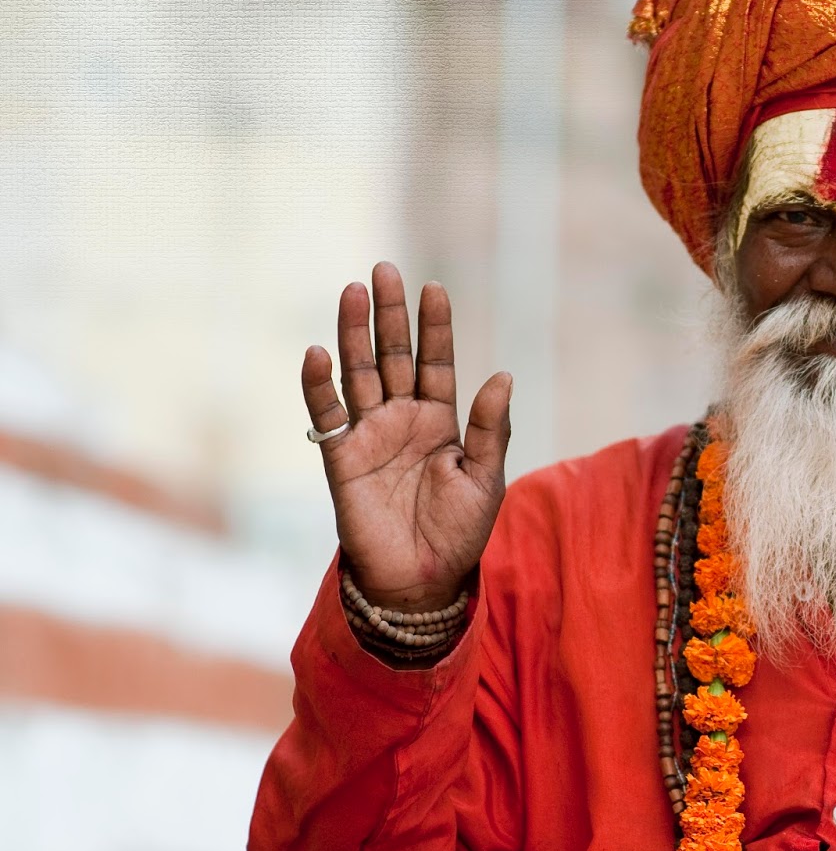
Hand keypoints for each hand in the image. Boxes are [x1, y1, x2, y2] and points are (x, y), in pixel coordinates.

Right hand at [301, 262, 511, 611]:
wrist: (422, 580)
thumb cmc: (460, 533)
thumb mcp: (486, 479)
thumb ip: (491, 429)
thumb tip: (503, 376)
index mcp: (441, 421)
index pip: (436, 363)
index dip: (434, 327)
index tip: (434, 287)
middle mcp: (403, 420)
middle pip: (394, 357)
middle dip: (390, 315)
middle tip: (384, 270)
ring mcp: (370, 436)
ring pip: (359, 374)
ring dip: (354, 334)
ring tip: (352, 291)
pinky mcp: (342, 460)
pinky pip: (327, 417)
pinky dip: (319, 387)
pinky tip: (317, 352)